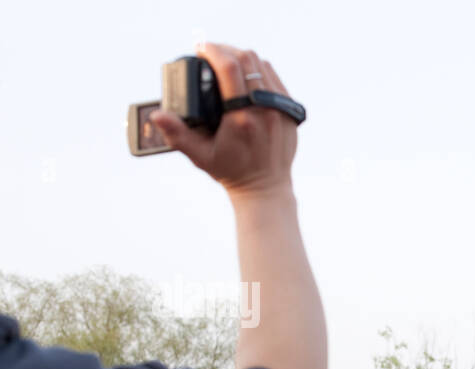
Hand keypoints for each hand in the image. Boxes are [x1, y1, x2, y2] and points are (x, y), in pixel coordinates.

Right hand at [152, 43, 297, 198]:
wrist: (265, 188)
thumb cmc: (230, 171)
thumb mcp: (199, 155)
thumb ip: (177, 134)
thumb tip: (157, 114)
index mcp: (241, 118)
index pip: (230, 68)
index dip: (213, 50)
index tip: (199, 48)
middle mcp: (264, 110)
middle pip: (247, 59)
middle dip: (225, 49)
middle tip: (209, 53)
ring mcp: (280, 109)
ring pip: (262, 65)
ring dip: (241, 57)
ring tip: (224, 61)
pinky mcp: (289, 111)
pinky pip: (275, 78)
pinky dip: (258, 69)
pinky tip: (244, 73)